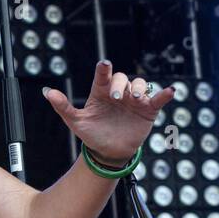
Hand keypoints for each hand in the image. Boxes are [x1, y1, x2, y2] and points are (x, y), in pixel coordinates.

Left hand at [43, 61, 175, 165]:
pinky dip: (164, 94)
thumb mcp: (76, 122)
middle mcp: (118, 92)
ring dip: (139, 88)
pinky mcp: (148, 110)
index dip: (104, 69)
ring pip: (140, 84)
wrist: (109, 153)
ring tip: (137, 99)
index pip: (102, 76)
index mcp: (101, 92)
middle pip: (122, 78)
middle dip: (120, 85)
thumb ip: (63, 107)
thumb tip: (48, 93)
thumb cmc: (92, 134)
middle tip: (116, 97)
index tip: (104, 64)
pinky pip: (158, 98)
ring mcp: (134, 100)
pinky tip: (170, 91)